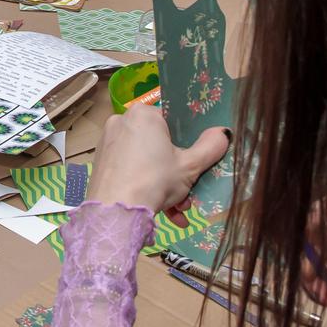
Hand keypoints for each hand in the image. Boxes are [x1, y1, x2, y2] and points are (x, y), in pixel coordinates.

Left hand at [88, 106, 228, 212]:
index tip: (195, 161)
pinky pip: (132, 171)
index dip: (187, 142)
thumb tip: (224, 132)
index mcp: (143, 114)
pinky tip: (164, 212)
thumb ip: (210, 147)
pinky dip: (147, 188)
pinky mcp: (102, 163)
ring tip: (178, 209)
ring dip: (166, 186)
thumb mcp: (190, 166)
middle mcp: (122, 121)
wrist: (116, 212)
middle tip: (188, 193)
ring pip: (146, 162)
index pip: (172, 121)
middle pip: (159, 145)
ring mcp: (109, 143)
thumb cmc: (155, 180)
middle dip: (177, 173)